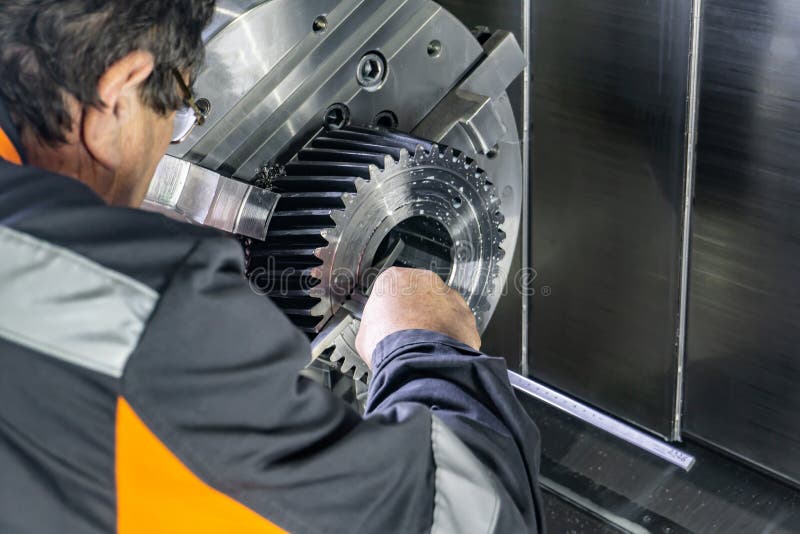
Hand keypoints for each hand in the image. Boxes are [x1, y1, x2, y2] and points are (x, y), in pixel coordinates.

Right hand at [355, 267, 480, 367]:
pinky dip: (453, 339)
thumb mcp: (366, 331)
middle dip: (418, 313)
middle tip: (409, 335)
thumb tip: (377, 332)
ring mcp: (449, 297)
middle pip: (422, 294)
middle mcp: (425, 281)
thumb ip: (376, 322)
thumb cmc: (388, 342)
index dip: (393, 308)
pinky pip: (459, 327)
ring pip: (443, 309)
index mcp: (396, 278)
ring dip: (436, 324)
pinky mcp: (466, 316)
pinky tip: (440, 352)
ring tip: (425, 347)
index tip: (392, 321)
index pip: (393, 289)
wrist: (415, 360)